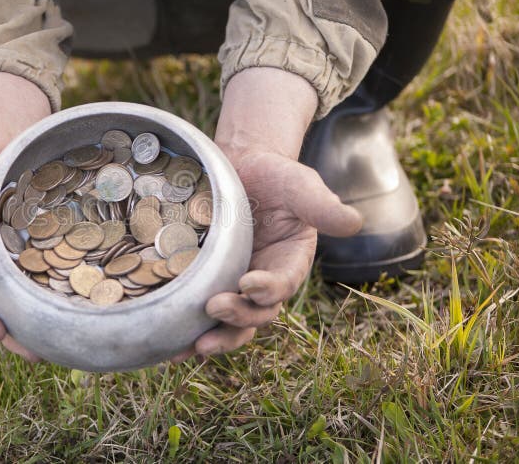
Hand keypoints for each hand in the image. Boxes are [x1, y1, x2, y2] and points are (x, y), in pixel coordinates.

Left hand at [173, 68, 361, 360]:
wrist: (240, 169)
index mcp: (290, 262)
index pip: (283, 283)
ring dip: (211, 338)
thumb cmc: (276, 177)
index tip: (249, 283)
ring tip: (187, 348)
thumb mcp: (300, 186)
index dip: (269, 288)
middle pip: (255, 314)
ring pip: (227, 324)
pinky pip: (197, 312)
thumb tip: (354, 223)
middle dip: (237, 319)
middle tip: (215, 308)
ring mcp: (233, 285)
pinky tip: (164, 344)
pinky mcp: (206, 283)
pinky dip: (183, 330)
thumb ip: (322, 206)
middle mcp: (263, 281)